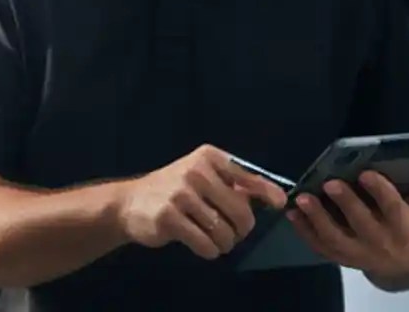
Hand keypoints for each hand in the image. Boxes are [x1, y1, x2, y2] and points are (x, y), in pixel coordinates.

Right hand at [117, 144, 288, 259]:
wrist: (129, 203)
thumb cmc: (174, 190)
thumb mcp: (204, 177)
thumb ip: (237, 184)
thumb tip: (278, 198)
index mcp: (208, 158)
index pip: (248, 177)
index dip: (268, 193)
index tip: (279, 204)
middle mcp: (196, 172)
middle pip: (240, 212)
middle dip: (241, 230)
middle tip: (233, 233)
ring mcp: (181, 194)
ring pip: (224, 232)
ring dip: (224, 243)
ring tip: (214, 240)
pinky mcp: (169, 217)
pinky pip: (206, 244)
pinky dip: (210, 251)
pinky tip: (202, 245)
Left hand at [286, 152, 408, 281]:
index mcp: (407, 226)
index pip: (393, 209)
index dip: (380, 192)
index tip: (365, 173)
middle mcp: (383, 243)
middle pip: (362, 224)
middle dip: (345, 204)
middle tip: (329, 183)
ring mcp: (361, 254)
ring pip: (337, 240)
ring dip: (318, 219)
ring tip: (303, 199)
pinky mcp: (344, 258)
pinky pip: (323, 248)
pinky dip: (306, 232)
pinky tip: (293, 214)